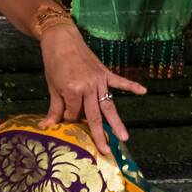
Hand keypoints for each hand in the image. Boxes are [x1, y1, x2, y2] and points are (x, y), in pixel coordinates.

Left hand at [37, 26, 146, 155]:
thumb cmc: (54, 63)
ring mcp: (99, 80)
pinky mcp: (105, 73)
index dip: (69, 120)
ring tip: (124, 137)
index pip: (73, 115)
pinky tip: (144, 91)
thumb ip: (55, 108)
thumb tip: (47, 126)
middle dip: (99, 135)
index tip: (65, 119)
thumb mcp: (52, 87)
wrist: (62, 39)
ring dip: (116, 122)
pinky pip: (120, 82)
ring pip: (108, 105)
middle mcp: (88, 87)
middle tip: (106, 151)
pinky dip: (132, 86)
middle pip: (94, 116)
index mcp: (73, 91)